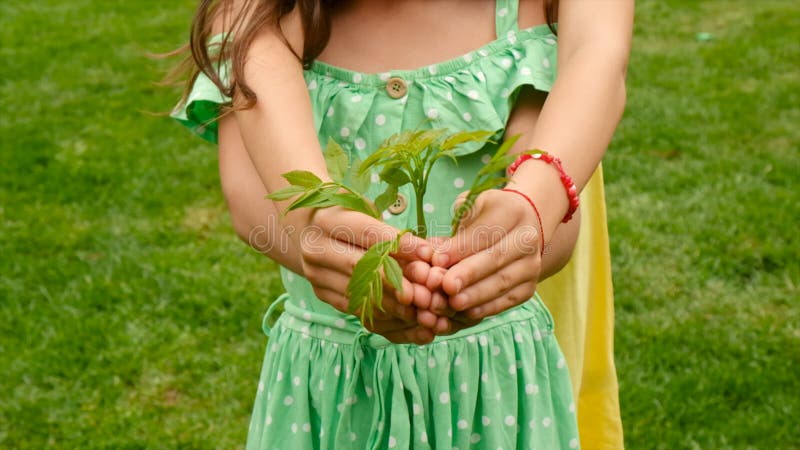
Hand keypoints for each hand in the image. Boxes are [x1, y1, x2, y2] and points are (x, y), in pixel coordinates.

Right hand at [297, 206, 436, 343]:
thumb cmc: (349, 217)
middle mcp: (315, 248)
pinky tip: (408, 318)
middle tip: (426, 293)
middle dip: (397, 282)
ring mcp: (315, 274)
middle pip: (360, 268)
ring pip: (359, 294)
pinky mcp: (321, 294)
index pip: (368, 234)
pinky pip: (356, 310)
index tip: (429, 254)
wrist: (309, 232)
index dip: (400, 245)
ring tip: (423, 310)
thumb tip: (428, 254)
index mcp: (326, 220)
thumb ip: (392, 232)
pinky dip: (384, 316)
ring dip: (394, 306)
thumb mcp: (367, 211)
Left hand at [431, 189, 542, 324]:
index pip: (484, 232)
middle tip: (446, 286)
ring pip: (503, 281)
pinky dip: (487, 308)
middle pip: (496, 258)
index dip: (460, 248)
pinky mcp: (529, 286)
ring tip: (453, 303)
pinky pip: (508, 300)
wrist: (518, 229)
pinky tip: (468, 313)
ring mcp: (531, 264)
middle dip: (469, 274)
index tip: (437, 260)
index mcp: (512, 211)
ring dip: (476, 295)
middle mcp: (528, 237)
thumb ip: (449, 236)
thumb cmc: (483, 219)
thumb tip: (427, 255)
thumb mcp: (466, 214)